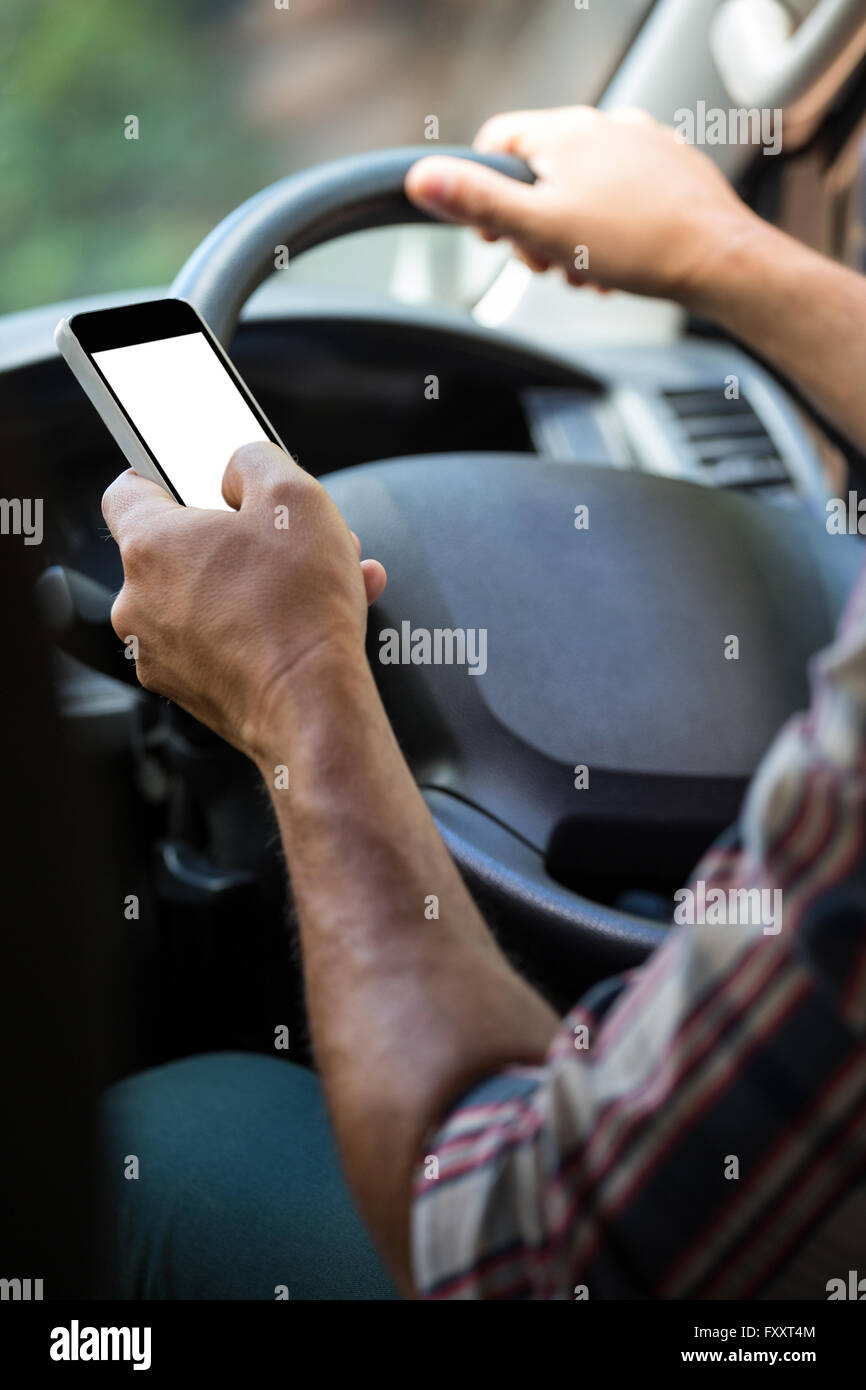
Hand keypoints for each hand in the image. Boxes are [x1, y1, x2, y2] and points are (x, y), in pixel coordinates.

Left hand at [102, 443, 385, 759]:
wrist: (313, 709)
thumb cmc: (300, 609)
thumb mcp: (294, 497)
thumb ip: (255, 460)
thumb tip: (238, 468)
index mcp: (149, 545)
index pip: (127, 489)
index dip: (167, 475)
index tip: (199, 479)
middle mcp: (138, 602)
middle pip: (182, 548)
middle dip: (242, 536)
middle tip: (293, 536)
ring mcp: (159, 652)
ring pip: (207, 596)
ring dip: (260, 580)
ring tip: (324, 578)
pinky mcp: (188, 689)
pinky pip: (219, 639)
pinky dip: (258, 625)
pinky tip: (310, 617)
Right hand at [405, 106, 761, 307]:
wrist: (717, 259)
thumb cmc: (637, 244)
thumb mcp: (541, 227)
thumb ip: (479, 201)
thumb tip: (422, 178)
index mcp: (566, 132)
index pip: (496, 142)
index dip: (482, 191)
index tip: (489, 232)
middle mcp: (604, 125)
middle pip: (540, 170)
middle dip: (533, 222)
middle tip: (543, 261)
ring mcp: (641, 144)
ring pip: (581, 187)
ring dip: (570, 232)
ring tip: (585, 268)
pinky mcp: (669, 169)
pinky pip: (620, 195)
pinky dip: (608, 228)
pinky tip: (616, 260)